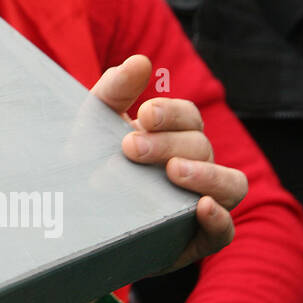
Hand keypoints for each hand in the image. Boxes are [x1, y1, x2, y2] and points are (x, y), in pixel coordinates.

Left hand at [91, 55, 247, 271]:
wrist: (70, 221)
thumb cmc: (89, 165)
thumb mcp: (93, 127)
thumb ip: (114, 91)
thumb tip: (140, 61)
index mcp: (173, 137)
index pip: (190, 118)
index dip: (173, 113)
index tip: (144, 115)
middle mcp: (195, 167)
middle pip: (202, 147)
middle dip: (169, 144)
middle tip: (131, 148)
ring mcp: (199, 203)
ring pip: (232, 185)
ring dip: (207, 175)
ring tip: (174, 172)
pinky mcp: (194, 240)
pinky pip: (224, 232)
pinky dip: (219, 219)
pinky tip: (202, 208)